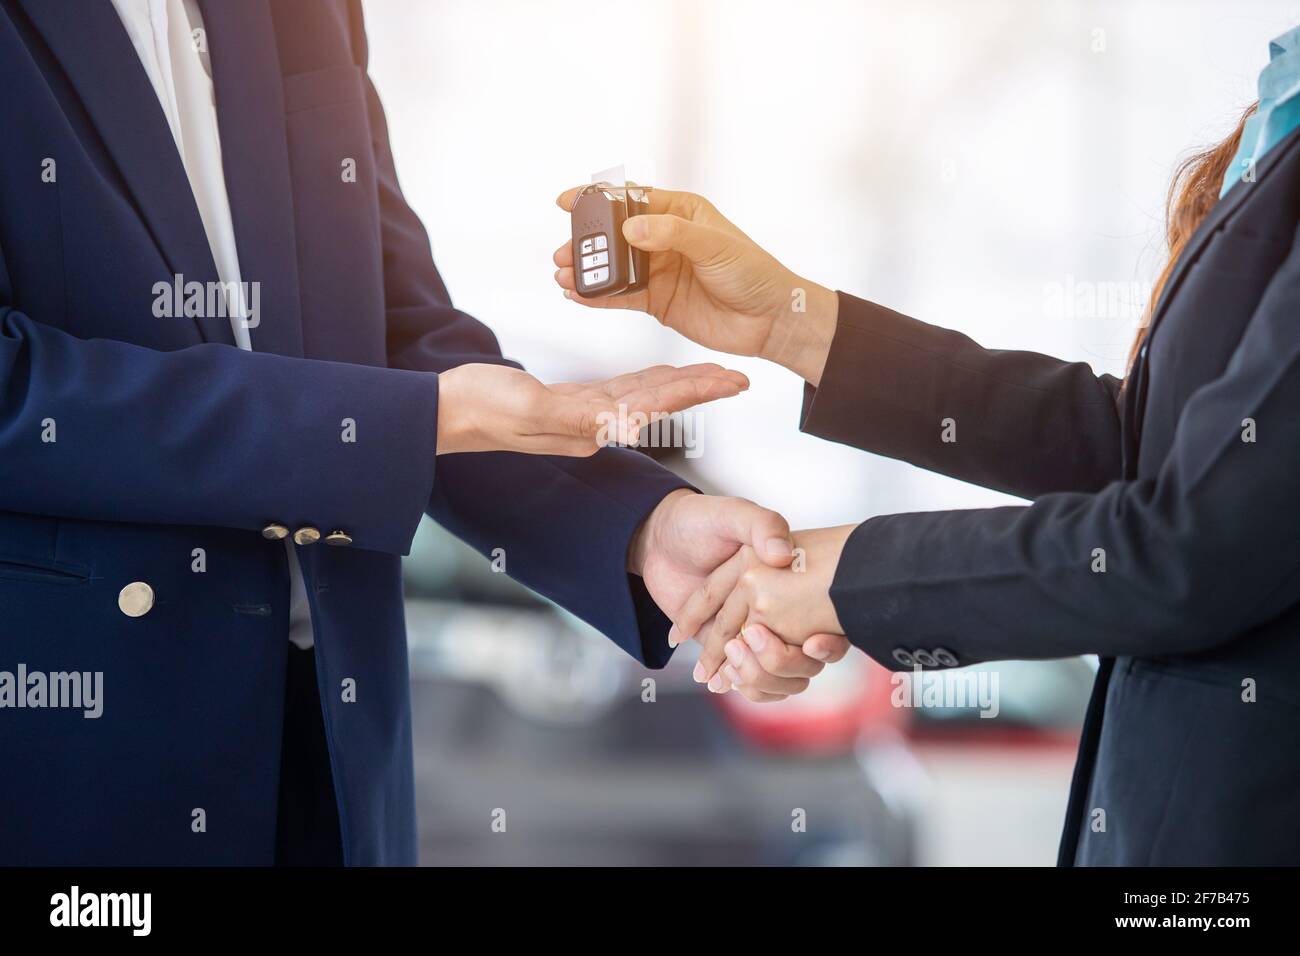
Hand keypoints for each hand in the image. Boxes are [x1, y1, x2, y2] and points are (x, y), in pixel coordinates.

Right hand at [436, 361, 746, 455]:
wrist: (446, 410)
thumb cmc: (480, 408)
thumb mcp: (527, 409)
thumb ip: (573, 418)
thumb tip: (621, 428)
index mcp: (590, 427)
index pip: (655, 406)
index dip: (693, 390)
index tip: (729, 381)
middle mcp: (594, 425)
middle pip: (659, 401)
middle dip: (701, 388)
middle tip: (741, 377)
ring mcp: (583, 415)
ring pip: (646, 394)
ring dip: (682, 384)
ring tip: (717, 375)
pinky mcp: (570, 402)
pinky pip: (621, 388)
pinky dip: (648, 380)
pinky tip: (666, 373)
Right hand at [554, 187, 837, 384]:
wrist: (771, 321)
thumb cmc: (754, 274)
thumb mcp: (715, 246)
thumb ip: (672, 235)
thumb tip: (631, 227)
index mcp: (681, 213)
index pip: (631, 199)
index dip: (598, 200)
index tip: (568, 201)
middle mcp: (665, 239)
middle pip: (615, 236)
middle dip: (587, 242)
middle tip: (564, 251)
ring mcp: (659, 271)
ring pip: (614, 267)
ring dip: (588, 271)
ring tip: (564, 275)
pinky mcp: (657, 302)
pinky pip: (621, 296)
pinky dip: (598, 296)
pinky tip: (578, 295)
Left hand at [629, 491, 850, 701]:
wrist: (655, 536)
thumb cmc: (697, 520)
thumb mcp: (733, 514)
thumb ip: (761, 524)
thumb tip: (782, 554)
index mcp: (779, 572)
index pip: (805, 607)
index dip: (816, 630)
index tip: (814, 644)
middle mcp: (767, 598)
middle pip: (784, 640)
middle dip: (780, 660)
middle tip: (769, 665)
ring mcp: (746, 619)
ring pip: (761, 658)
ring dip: (753, 673)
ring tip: (737, 676)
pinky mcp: (721, 636)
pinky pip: (735, 664)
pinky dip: (731, 677)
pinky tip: (721, 682)